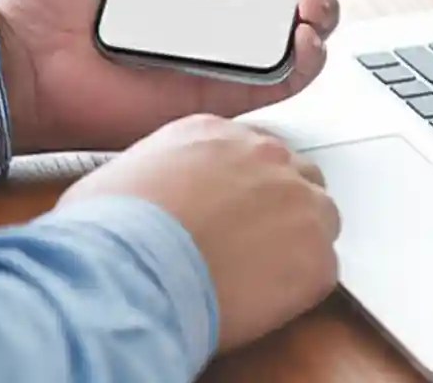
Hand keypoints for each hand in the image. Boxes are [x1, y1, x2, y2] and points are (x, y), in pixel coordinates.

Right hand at [58, 114, 339, 349]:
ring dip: (297, 241)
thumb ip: (154, 174)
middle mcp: (264, 156)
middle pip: (295, 175)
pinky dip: (300, 286)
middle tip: (252, 239)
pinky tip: (265, 300)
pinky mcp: (316, 255)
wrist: (131, 272)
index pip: (251, 151)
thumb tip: (150, 195)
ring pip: (319, 217)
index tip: (232, 207)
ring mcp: (298, 202)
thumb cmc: (111, 234)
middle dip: (280, 205)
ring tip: (260, 273)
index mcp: (214, 132)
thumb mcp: (119, 178)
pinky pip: (322, 269)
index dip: (243, 185)